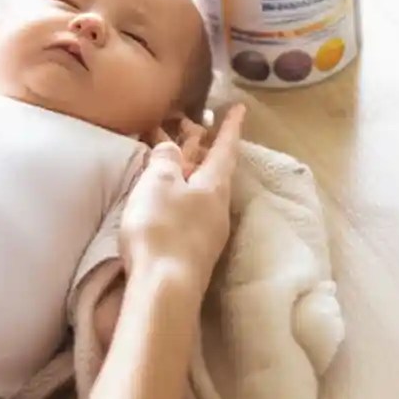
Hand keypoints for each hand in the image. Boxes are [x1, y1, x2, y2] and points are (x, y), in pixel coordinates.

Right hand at [121, 105, 244, 290]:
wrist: (165, 290)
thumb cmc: (162, 229)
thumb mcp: (158, 185)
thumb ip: (166, 161)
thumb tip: (172, 148)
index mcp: (215, 185)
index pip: (226, 148)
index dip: (230, 127)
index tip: (240, 109)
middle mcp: (218, 208)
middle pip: (214, 171)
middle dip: (203, 149)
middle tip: (191, 129)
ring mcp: (209, 233)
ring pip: (203, 192)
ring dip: (191, 173)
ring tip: (176, 162)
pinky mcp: (195, 252)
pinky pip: (192, 212)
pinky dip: (183, 196)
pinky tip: (170, 200)